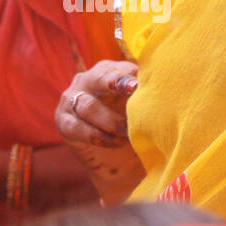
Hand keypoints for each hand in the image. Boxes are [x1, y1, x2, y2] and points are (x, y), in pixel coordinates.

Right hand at [56, 60, 144, 203]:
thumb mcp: (140, 106)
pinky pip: (78, 127)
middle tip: (132, 90)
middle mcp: (87, 79)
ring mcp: (71, 99)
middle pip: (99, 77)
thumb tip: (162, 86)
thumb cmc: (132, 123)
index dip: (127, 76)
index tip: (138, 84)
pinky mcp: (64, 121)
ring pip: (87, 106)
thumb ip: (145, 95)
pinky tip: (116, 142)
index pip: (118, 68)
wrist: (117, 156)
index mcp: (108, 70)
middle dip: (114, 83)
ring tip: (128, 134)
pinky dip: (98, 136)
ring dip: (110, 121)